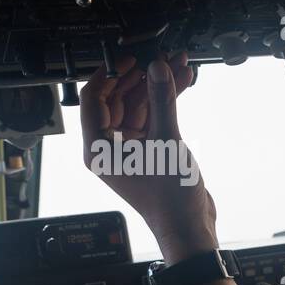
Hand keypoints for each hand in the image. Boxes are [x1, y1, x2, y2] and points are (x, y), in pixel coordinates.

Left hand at [79, 52, 216, 262]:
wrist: (190, 226)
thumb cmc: (169, 200)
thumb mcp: (166, 141)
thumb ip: (162, 101)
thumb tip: (157, 69)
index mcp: (97, 148)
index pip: (93, 99)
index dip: (111, 75)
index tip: (130, 58)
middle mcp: (109, 147)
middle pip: (118, 100)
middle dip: (140, 77)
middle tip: (157, 58)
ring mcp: (130, 148)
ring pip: (139, 107)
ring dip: (157, 86)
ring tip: (176, 65)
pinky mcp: (150, 150)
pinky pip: (153, 118)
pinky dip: (166, 102)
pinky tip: (181, 84)